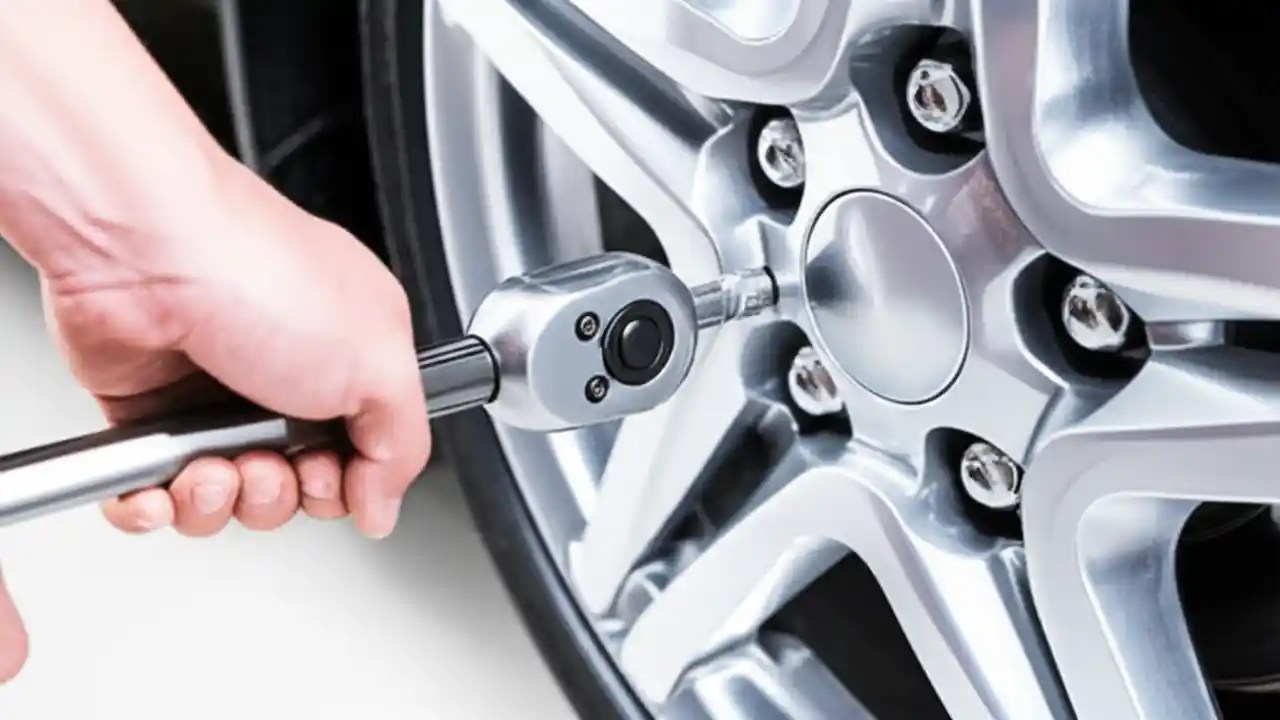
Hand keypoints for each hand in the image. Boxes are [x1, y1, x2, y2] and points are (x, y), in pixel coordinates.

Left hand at [41, 160, 431, 539]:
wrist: (142, 249)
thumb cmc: (256, 271)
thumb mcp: (380, 366)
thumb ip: (403, 447)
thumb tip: (384, 505)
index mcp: (351, 357)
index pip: (364, 456)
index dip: (348, 484)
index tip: (333, 473)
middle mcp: (286, 377)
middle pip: (295, 488)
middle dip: (280, 495)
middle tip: (269, 461)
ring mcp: (214, 397)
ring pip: (225, 499)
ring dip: (217, 501)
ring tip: (211, 463)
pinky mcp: (149, 414)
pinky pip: (153, 493)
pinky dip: (154, 505)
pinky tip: (161, 487)